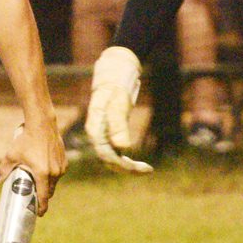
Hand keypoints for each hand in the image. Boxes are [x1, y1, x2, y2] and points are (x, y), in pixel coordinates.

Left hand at [1, 117, 65, 212]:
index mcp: (42, 174)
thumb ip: (5, 168)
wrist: (42, 125)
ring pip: (55, 182)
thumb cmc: (26, 139)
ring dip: (48, 184)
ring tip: (39, 183)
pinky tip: (45, 171)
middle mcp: (54, 172)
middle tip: (35, 198)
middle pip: (50, 191)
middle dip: (44, 196)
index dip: (41, 207)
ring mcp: (60, 166)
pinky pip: (58, 172)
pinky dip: (52, 174)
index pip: (44, 196)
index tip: (39, 213)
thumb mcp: (12, 155)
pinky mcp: (64, 160)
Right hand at [85, 46, 151, 173]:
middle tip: (148, 170)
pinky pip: (116, 152)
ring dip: (127, 166)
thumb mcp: (119, 102)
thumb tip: (122, 147)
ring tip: (146, 169)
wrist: (114, 72)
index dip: (122, 165)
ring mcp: (102, 134)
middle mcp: (96, 134)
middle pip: (108, 160)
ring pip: (112, 157)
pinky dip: (127, 159)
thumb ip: (118, 124)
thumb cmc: (116, 84)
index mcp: (95, 128)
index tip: (140, 168)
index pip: (105, 155)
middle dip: (127, 168)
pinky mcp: (109, 133)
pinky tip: (140, 163)